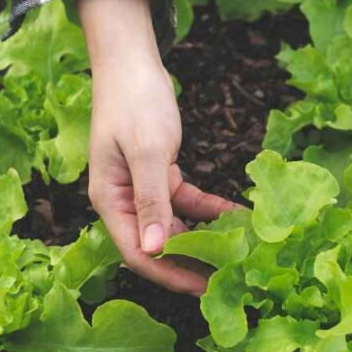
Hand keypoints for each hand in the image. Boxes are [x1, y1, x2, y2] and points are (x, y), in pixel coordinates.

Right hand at [78, 0, 237, 294]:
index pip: (138, 253)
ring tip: (241, 254)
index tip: (204, 290)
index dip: (170, 274)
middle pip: (159, 245)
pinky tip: (239, 217)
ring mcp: (142, 189)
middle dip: (193, 264)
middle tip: (231, 281)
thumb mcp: (147, 150)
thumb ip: (151, 200)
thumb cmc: (134, 101)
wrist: (133, 61)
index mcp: (110, 201)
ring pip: (177, 227)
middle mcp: (123, 201)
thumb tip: (155, 249)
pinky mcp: (161, 175)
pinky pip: (189, 203)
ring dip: (206, 239)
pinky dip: (211, 211)